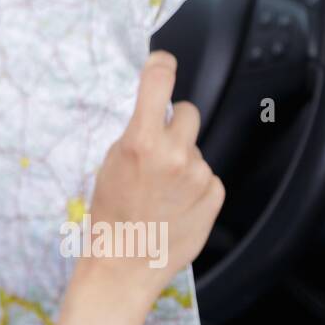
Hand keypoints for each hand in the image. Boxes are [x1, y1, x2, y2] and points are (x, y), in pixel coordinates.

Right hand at [73, 49, 224, 309]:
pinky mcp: (215, 193)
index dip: (161, 65)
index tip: (163, 61)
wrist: (125, 263)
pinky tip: (177, 203)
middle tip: (159, 149)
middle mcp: (174, 153)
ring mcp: (199, 174)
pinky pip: (207, 174)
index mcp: (141, 140)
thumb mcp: (110, 163)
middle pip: (188, 112)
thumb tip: (156, 114)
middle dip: (175, 125)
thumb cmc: (111, 216)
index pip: (159, 81)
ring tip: (164, 189)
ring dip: (183, 160)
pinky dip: (194, 185)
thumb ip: (137, 134)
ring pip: (196, 148)